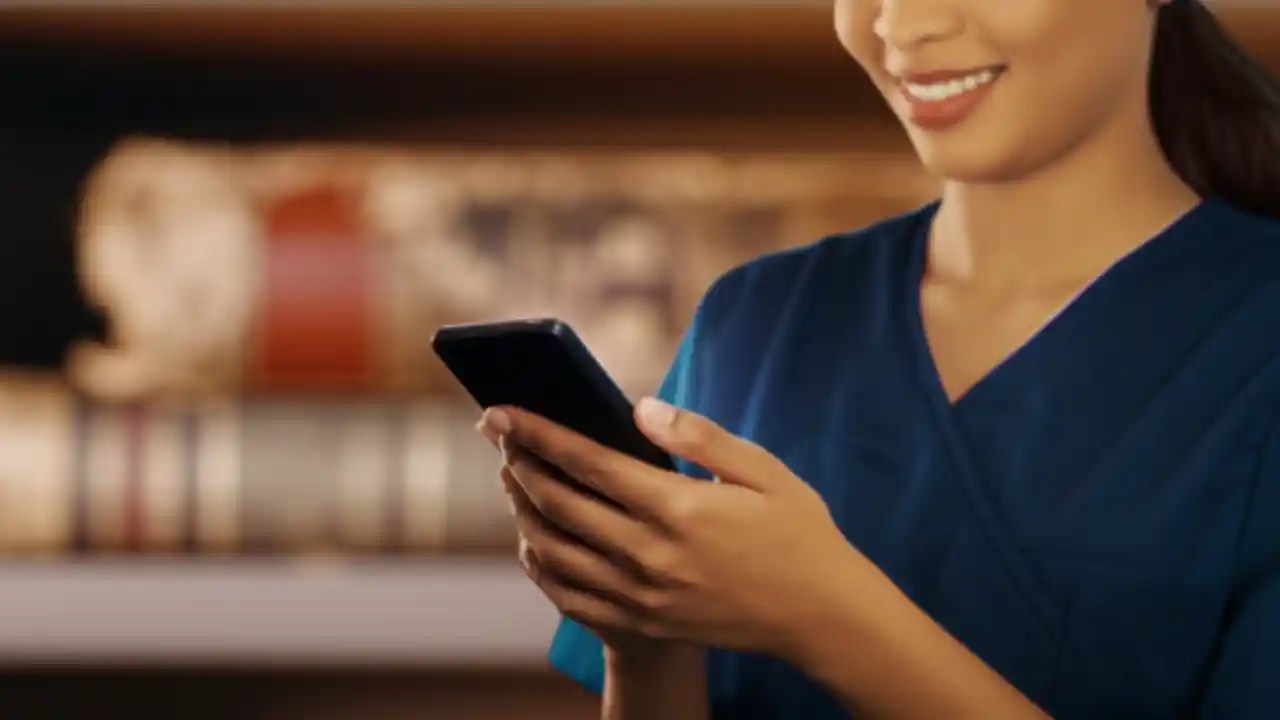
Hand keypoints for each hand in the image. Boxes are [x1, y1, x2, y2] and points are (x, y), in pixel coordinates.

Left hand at [477, 398, 857, 657]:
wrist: (819, 616)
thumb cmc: (796, 534)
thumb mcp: (763, 472)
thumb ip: (699, 437)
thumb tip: (640, 408)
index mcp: (678, 509)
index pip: (588, 462)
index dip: (538, 433)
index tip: (501, 410)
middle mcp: (650, 555)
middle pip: (559, 503)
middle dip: (518, 461)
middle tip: (494, 432)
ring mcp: (641, 596)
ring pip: (554, 551)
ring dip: (521, 509)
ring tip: (511, 477)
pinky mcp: (641, 622)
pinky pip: (568, 597)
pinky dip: (540, 564)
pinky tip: (533, 538)